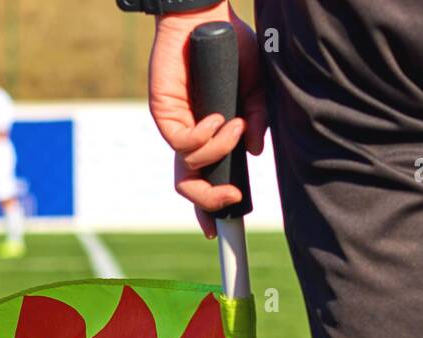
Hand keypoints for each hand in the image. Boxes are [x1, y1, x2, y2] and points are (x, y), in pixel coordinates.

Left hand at [148, 1, 265, 237]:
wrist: (207, 18)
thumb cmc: (231, 49)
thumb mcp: (255, 89)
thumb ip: (258, 121)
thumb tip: (254, 152)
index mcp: (207, 136)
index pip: (203, 180)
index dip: (208, 209)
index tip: (220, 231)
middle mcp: (188, 136)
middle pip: (189, 187)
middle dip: (210, 202)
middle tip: (233, 198)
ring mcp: (175, 126)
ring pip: (188, 169)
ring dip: (218, 154)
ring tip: (236, 124)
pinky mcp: (164, 114)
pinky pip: (185, 144)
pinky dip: (207, 137)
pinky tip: (220, 117)